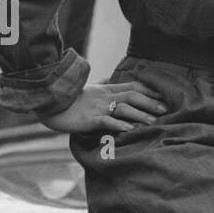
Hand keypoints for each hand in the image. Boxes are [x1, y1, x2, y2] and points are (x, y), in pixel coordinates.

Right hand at [39, 82, 166, 133]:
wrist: (48, 104)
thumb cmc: (70, 100)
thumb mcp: (90, 92)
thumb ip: (103, 88)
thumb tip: (110, 83)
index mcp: (106, 89)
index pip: (132, 86)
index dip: (149, 90)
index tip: (164, 96)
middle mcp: (104, 96)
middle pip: (131, 96)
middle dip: (150, 102)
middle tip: (165, 110)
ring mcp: (96, 107)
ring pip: (122, 108)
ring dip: (139, 114)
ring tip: (153, 121)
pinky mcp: (88, 119)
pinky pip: (106, 121)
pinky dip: (119, 124)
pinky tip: (130, 129)